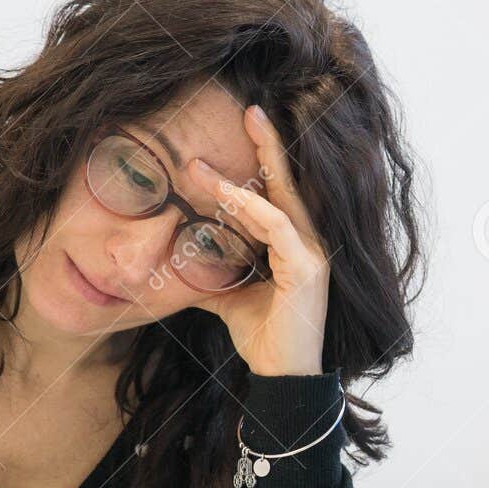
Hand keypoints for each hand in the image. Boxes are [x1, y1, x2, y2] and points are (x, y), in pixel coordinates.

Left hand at [182, 105, 328, 376]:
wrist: (282, 379)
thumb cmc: (264, 337)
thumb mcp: (229, 298)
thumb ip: (211, 276)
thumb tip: (176, 266)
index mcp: (296, 245)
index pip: (279, 193)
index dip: (264, 160)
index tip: (243, 127)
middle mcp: (310, 243)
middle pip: (289, 184)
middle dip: (269, 145)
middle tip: (250, 109)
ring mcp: (312, 255)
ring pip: (279, 203)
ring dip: (240, 181)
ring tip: (201, 166)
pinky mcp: (307, 271)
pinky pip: (276, 229)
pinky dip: (249, 212)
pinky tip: (224, 200)